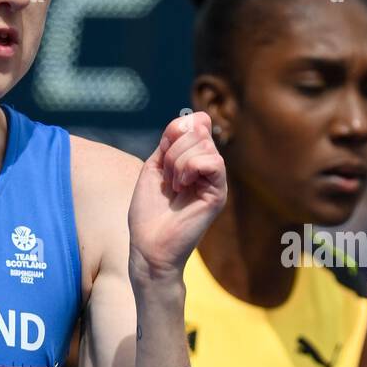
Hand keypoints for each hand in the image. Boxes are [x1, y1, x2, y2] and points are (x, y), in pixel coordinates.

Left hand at [129, 112, 226, 279]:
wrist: (148, 246)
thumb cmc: (148, 213)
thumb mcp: (154, 168)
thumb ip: (169, 143)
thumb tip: (188, 120)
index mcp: (194, 159)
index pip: (197, 122)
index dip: (177, 129)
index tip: (162, 153)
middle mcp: (208, 167)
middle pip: (198, 131)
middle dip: (173, 150)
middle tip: (168, 178)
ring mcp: (215, 180)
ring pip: (203, 145)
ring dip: (178, 163)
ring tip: (174, 186)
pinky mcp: (218, 193)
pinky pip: (212, 162)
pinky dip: (190, 169)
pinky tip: (182, 187)